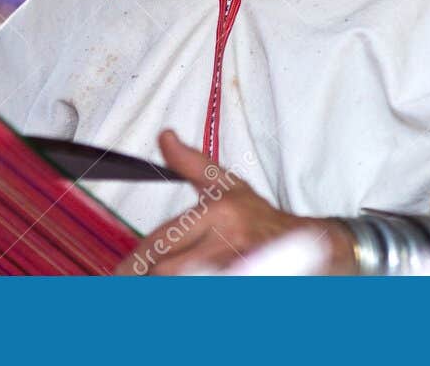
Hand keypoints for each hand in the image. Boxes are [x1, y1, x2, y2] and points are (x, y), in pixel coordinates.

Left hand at [119, 130, 352, 274]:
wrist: (311, 246)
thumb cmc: (260, 218)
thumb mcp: (226, 185)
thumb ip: (191, 164)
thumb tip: (165, 137)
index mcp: (218, 212)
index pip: (159, 243)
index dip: (133, 264)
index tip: (118, 276)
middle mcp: (229, 240)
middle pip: (167, 271)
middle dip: (149, 279)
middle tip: (132, 285)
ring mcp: (241, 268)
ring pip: (184, 284)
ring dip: (168, 289)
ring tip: (159, 290)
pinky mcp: (251, 283)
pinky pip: (209, 293)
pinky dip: (198, 294)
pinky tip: (192, 290)